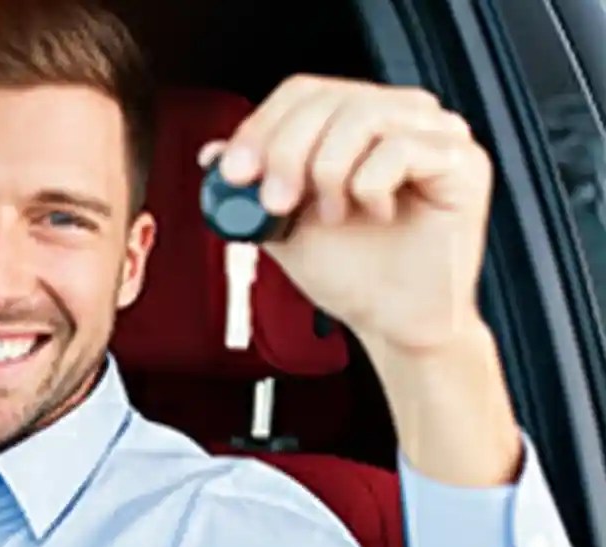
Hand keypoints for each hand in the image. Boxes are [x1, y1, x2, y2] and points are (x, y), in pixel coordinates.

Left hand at [200, 74, 492, 354]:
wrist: (393, 322)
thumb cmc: (351, 272)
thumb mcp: (281, 222)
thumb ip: (252, 185)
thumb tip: (213, 153)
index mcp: (358, 120)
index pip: (303, 92)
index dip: (261, 126)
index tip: (233, 171)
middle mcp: (400, 116)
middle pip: (327, 99)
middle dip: (286, 152)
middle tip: (274, 200)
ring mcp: (437, 133)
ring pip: (361, 116)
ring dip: (328, 172)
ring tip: (333, 216)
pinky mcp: (464, 160)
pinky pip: (399, 149)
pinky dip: (370, 187)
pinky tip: (379, 216)